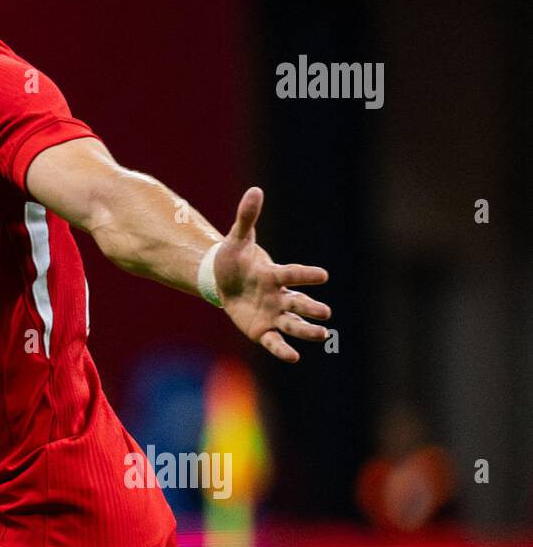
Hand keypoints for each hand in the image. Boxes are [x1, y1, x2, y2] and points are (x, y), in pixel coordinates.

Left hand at [214, 187, 330, 362]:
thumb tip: (255, 190)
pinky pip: (274, 341)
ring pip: (292, 324)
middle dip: (311, 308)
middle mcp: (278, 296)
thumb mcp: (237, 239)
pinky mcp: (261, 330)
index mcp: (273, 274)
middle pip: (298, 303)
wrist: (221, 279)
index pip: (291, 274)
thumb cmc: (234, 259)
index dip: (305, 275)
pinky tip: (294, 357)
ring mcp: (272, 314)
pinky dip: (283, 349)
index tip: (323, 275)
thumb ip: (247, 217)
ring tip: (322, 335)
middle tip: (325, 312)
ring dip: (306, 330)